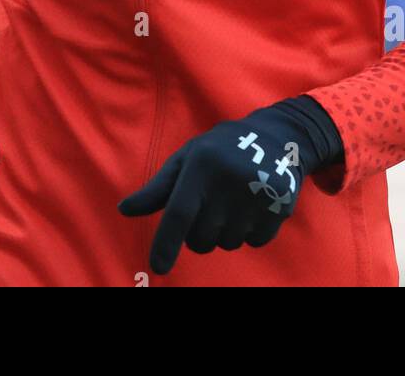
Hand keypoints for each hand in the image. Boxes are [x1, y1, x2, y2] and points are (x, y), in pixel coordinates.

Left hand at [117, 96, 340, 275]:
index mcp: (202, 165)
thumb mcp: (187, 159)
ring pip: (227, 243)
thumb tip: (124, 210)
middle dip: (198, 232)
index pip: (180, 212)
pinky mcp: (280, 207)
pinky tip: (254, 205)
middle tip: (210, 204)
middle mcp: (229, 180)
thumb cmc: (220, 150)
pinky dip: (250, 232)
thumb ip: (158, 188)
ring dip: (225, 231)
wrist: (277, 136)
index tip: (157, 267)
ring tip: (234, 199)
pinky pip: (254, 242)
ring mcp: (258, 195)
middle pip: (201, 238)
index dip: (166, 242)